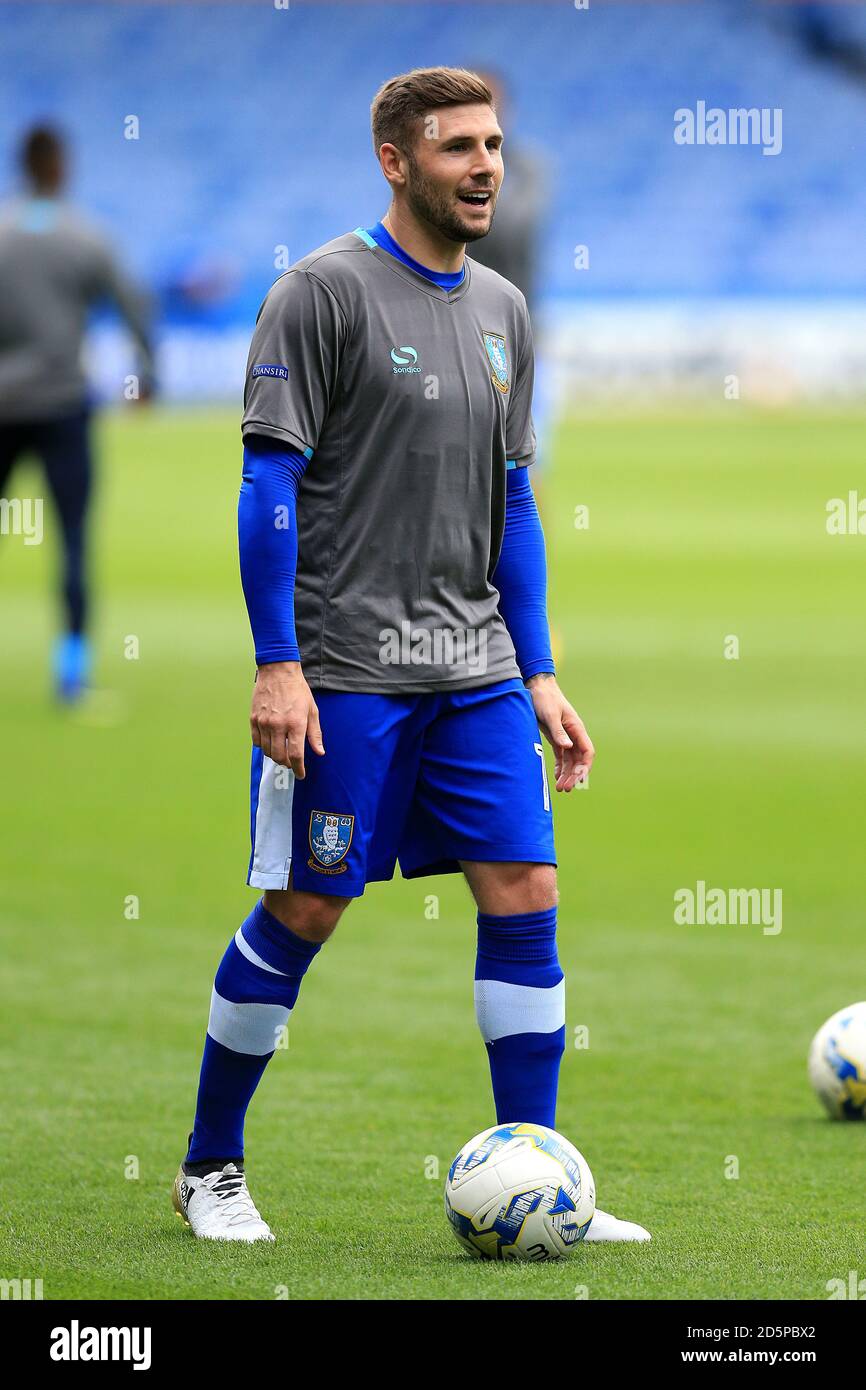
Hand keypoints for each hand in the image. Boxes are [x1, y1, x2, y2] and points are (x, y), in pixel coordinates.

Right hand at [250, 661, 323, 777]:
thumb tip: (319, 752)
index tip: (301, 774)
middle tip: (292, 763)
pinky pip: (256, 741)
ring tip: (281, 752)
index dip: (299, 768)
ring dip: (275, 756)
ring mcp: (264, 722)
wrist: (278, 671)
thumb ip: (315, 733)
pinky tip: (270, 742)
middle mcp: (278, 725)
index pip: (295, 755)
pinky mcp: (254, 719)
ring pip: (267, 751)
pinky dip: (263, 746)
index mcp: (296, 723)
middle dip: (287, 764)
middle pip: (279, 756)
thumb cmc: (298, 690)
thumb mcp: (312, 710)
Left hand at [526, 673, 594, 791]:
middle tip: (564, 789)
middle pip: (579, 760)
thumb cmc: (545, 698)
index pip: (587, 752)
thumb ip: (558, 732)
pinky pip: (562, 756)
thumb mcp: (550, 715)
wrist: (536, 687)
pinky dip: (560, 767)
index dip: (584, 767)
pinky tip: (557, 777)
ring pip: (570, 760)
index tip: (578, 779)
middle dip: (574, 776)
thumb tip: (567, 747)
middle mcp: (573, 734)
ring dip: (567, 774)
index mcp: (576, 728)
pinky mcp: (556, 737)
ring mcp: (565, 736)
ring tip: (560, 788)